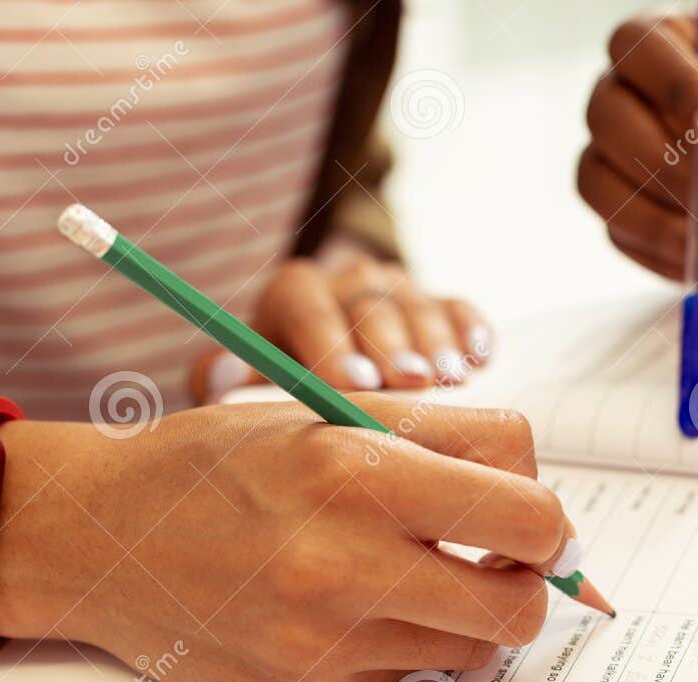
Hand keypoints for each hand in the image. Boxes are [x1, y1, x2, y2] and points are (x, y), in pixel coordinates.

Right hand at [0, 397, 574, 681]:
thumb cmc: (219, 463)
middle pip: (520, 602)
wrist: (99, 538)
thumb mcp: (324, 415)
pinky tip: (346, 607)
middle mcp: (341, 563)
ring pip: (475, 646)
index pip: (529, 509)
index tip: (521, 513)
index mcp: (353, 469)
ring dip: (466, 610)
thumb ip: (445, 440)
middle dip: (527, 578)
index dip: (542, 511)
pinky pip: (409, 673)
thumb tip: (544, 499)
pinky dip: (402, 640)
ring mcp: (324, 640)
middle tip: (496, 557)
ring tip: (408, 571)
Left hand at [192, 252, 492, 397]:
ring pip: (418, 305)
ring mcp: (398, 287)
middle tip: (410, 382)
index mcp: (294, 291)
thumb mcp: (248, 372)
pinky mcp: (440, 302)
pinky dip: (474, 330)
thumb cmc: (286, 376)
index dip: (331, 346)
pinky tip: (483, 357)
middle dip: (392, 344)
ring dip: (437, 342)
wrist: (329, 349)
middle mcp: (347, 280)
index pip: (310, 310)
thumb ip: (224, 376)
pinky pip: (460, 306)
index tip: (352, 385)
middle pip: (370, 304)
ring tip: (451, 378)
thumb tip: (213, 378)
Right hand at [578, 6, 697, 287]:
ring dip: (659, 220)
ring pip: (598, 181)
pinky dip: (667, 254)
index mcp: (680, 45)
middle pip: (606, 115)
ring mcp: (625, 159)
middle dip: (666, 167)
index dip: (673, 88)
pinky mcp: (628, 214)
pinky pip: (620, 233)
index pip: (640, 45)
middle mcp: (638, 95)